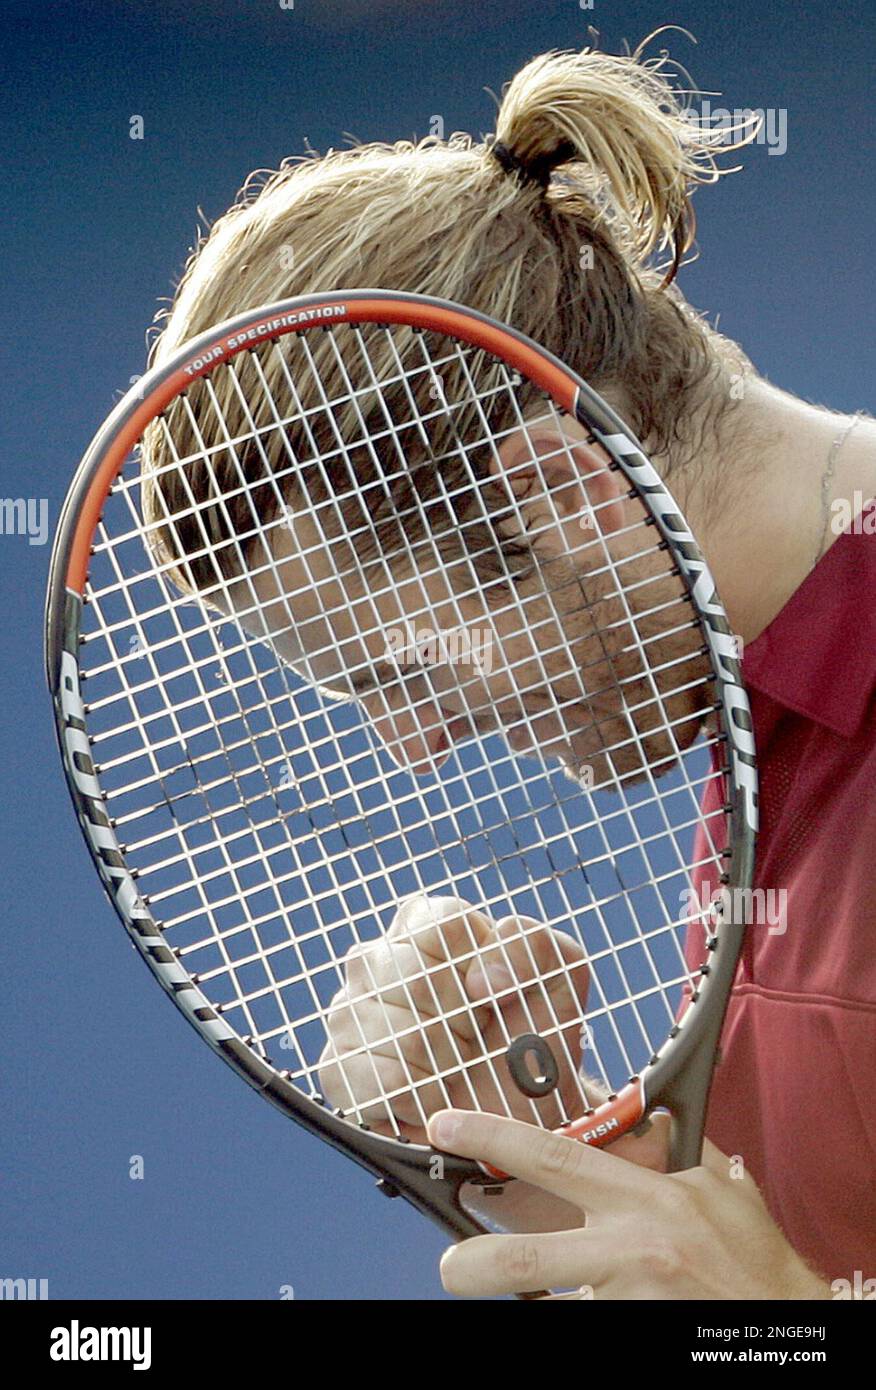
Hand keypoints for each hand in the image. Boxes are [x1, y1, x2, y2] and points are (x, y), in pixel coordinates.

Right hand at [318, 893, 588, 1143]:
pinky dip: (422, 1097)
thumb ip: (533, 944)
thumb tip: (481, 978)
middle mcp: (378, 959)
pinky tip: (432, 1095)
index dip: (482, 965)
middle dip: (464, 1021)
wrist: (520, 1114)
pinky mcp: (339, 1067)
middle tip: (477, 1039)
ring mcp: (350, 1011)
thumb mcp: (559, 976)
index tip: (498, 994)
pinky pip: (384, 1080)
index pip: (444, 924)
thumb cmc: (533, 1038)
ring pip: (404, 1033)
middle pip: (419, 979)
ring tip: (456, 1068)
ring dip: (447, 1064)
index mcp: (427, 926)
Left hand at [427, 1109, 830, 1298]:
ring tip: (530, 1293)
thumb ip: (663, 1157)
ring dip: (543, 1304)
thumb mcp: (713, 1188)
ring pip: (561, 1305)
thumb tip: (620, 1116)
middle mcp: (630, 1251)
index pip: (556, 1156)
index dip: (493, 1137)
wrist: (792, 1323)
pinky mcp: (635, 1336)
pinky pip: (590, 1327)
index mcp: (644, 1200)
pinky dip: (587, 1315)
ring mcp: (630, 1302)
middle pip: (532, 1260)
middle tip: (450, 1266)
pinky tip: (602, 1306)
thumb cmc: (751, 1256)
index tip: (445, 1124)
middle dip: (480, 1265)